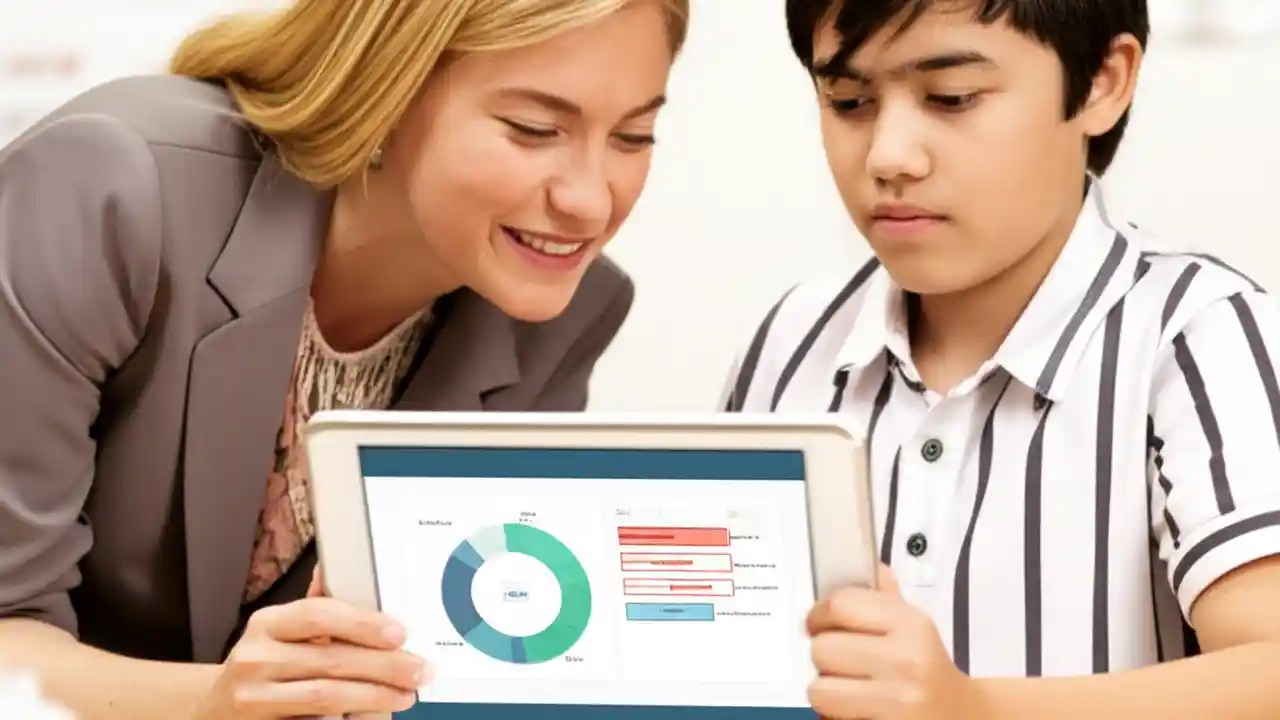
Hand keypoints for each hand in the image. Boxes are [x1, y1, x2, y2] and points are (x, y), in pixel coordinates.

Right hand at [192, 568, 429, 718]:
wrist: (216, 710)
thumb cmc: (265, 663)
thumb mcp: (281, 630)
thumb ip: (315, 605)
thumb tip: (338, 564)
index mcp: (266, 623)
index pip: (317, 616)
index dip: (362, 624)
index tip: (401, 633)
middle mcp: (255, 659)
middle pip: (330, 660)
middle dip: (384, 667)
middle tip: (421, 671)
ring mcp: (253, 699)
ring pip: (325, 696)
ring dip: (375, 696)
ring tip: (407, 694)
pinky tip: (374, 716)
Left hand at [805, 565, 978, 719]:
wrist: (964, 717)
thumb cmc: (933, 673)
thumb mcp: (918, 629)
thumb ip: (887, 600)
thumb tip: (870, 570)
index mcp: (911, 627)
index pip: (841, 605)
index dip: (819, 613)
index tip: (817, 621)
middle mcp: (905, 662)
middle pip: (823, 648)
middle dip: (824, 654)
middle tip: (837, 659)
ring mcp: (895, 702)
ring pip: (820, 689)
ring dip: (827, 690)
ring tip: (846, 687)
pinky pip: (830, 718)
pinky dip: (835, 715)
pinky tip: (856, 707)